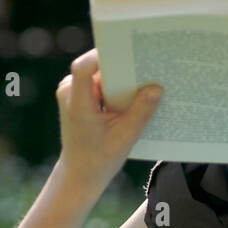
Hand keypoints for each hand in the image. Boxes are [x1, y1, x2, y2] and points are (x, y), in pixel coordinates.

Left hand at [55, 49, 161, 184]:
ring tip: (145, 82)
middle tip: (147, 67)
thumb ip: (140, 112)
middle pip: (97, 69)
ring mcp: (73, 93)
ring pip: (101, 76)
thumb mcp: (125, 138)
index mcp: (77, 103)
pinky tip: (135, 95)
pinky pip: (100, 84)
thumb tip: (157, 88)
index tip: (128, 53)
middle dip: (122, 68)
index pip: (83, 67)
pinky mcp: (80, 97)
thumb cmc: (99, 159)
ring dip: (121, 80)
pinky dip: (116, 89)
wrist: (80, 174)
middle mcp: (70, 92)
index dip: (103, 56)